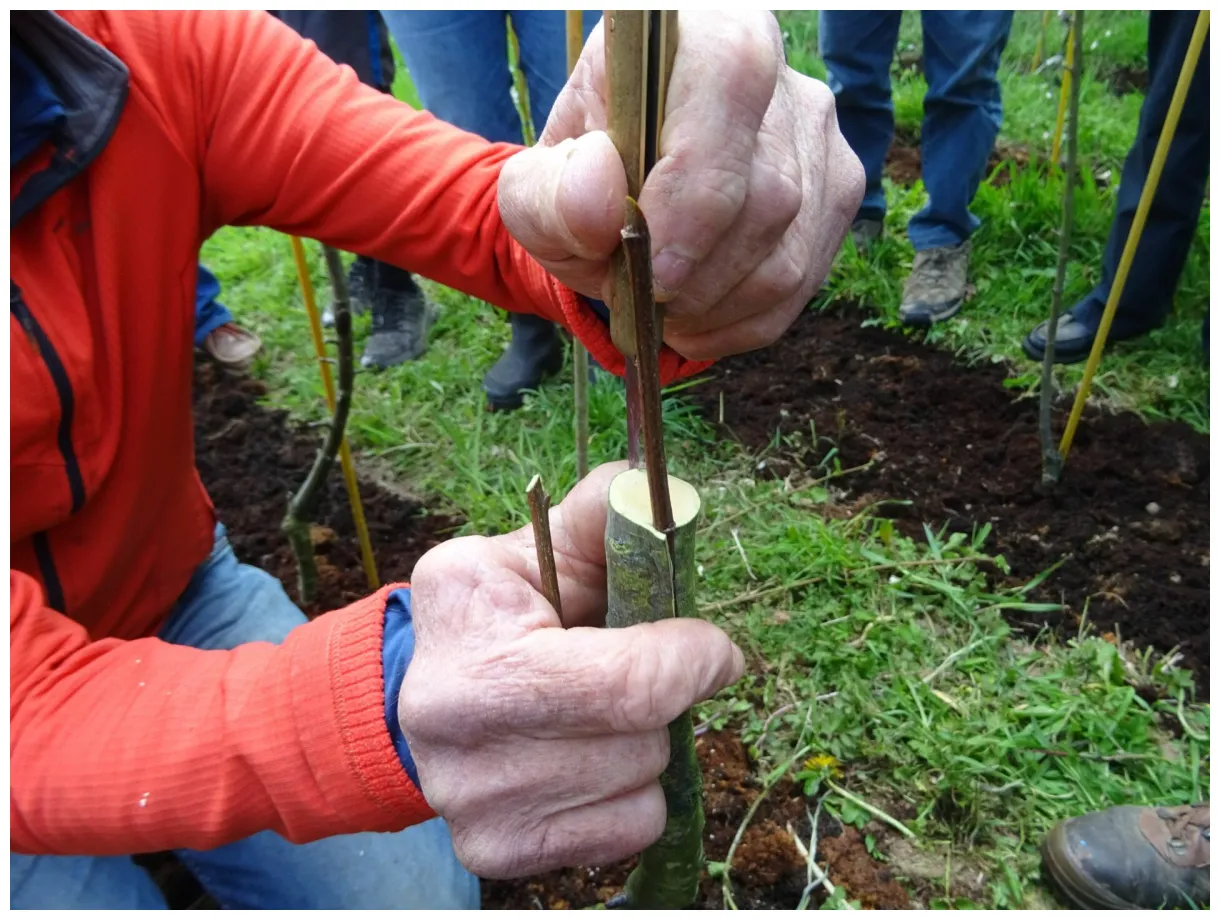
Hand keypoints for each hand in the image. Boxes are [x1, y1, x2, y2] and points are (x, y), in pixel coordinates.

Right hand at [400, 462, 744, 877]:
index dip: (692, 660)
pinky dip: (630, 796)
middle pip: (640, 736)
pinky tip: (586, 762)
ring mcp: (472, 800)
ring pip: (642, 783)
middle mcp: (455, 722)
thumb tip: (659, 495)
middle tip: (634, 673)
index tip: (714, 648)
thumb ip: (598, 516)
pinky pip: (630, 829)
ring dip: (644, 747)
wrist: (420, 698)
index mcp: (468, 628)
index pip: (625, 681)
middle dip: (661, 700)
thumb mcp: (535, 549)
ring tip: (594, 716)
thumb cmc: (498, 615)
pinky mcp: (497, 852)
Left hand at [497, 10, 864, 361]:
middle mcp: (780, 75)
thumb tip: (602, 194)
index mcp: (704, 31)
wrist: (616, 194)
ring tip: (661, 309)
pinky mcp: (835, 197)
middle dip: (696, 275)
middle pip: (769, 193)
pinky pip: (800, 288)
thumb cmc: (581, 178)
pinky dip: (738, 324)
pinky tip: (695, 318)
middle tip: (637, 295)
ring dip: (714, 307)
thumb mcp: (537, 185)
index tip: (651, 271)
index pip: (728, 89)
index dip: (694, 195)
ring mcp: (820, 139)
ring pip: (789, 255)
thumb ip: (551, 192)